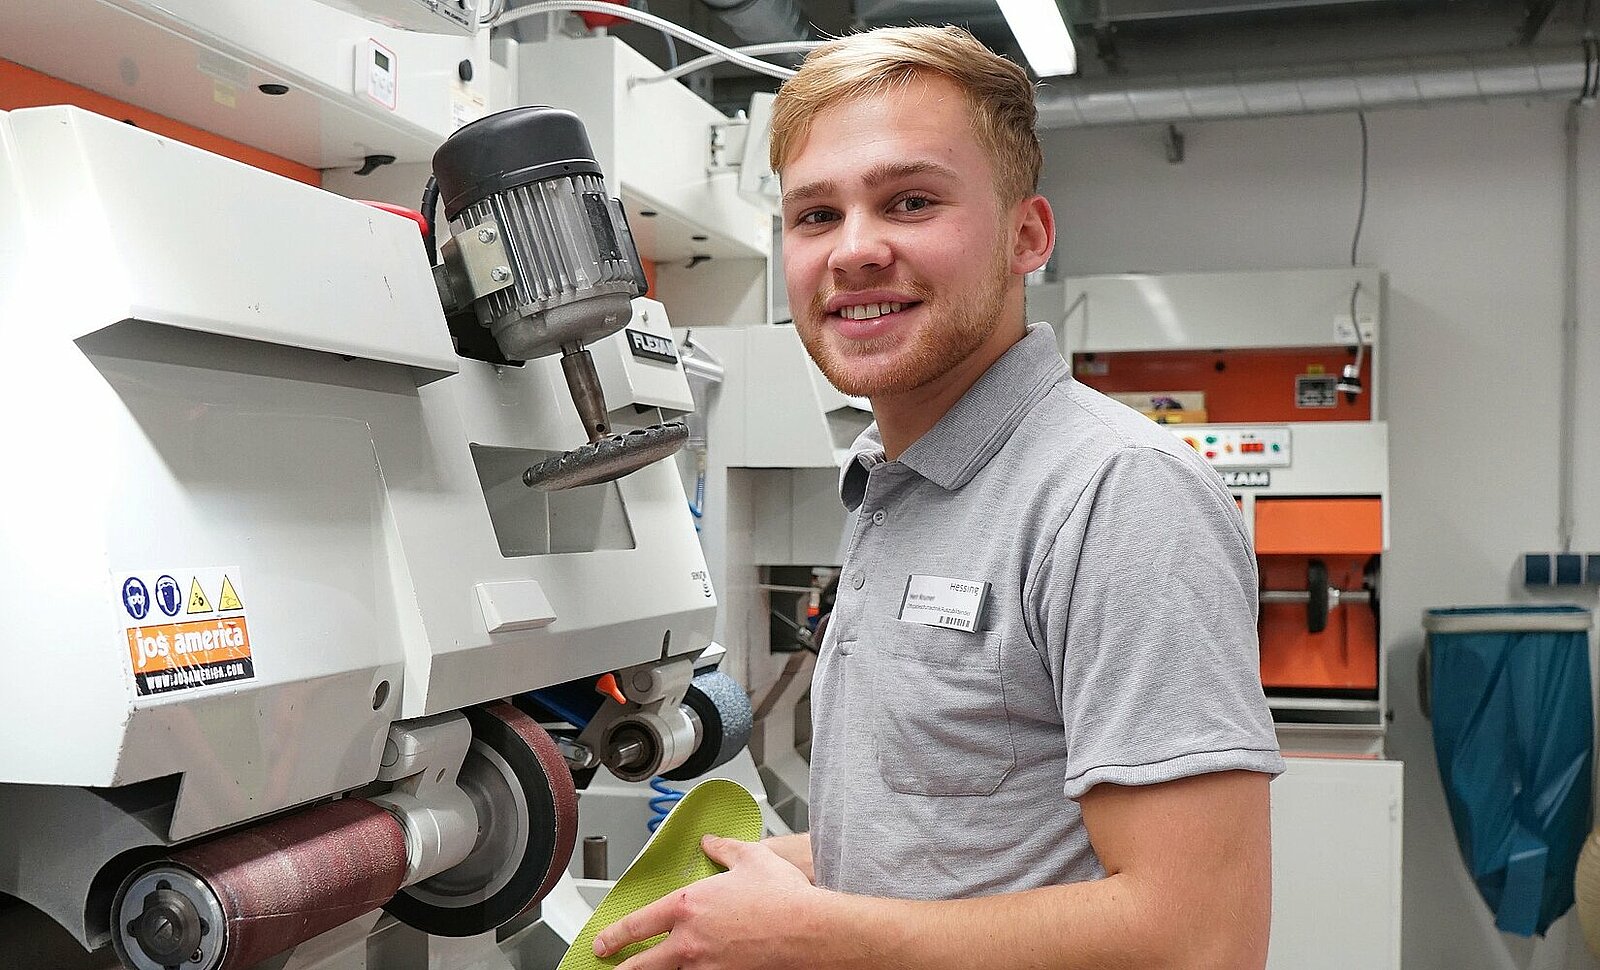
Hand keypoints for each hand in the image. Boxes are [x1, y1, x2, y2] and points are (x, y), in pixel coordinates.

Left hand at [594, 835, 824, 969]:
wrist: (811, 930)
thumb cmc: (784, 897)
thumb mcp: (751, 858)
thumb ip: (723, 849)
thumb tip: (710, 843)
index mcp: (690, 907)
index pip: (639, 924)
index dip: (615, 935)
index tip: (603, 942)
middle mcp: (692, 942)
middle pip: (643, 965)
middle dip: (623, 969)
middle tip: (612, 968)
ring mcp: (707, 966)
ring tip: (652, 969)